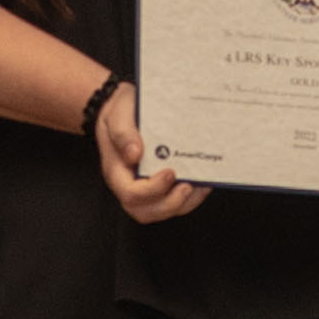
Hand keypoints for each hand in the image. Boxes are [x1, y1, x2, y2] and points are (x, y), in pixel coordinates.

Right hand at [95, 83, 209, 223]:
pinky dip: (190, 197)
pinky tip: (202, 181)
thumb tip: (134, 154)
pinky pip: (173, 200)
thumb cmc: (120, 111)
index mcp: (116, 171)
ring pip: (162, 209)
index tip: (169, 173)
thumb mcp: (118, 115)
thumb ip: (123, 134)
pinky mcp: (159, 183)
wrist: (122, 106)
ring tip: (200, 185)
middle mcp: (129, 184)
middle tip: (188, 186)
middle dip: (171, 204)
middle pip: (146, 211)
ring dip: (184, 203)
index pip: (130, 194)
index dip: (152, 190)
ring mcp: (145, 186)